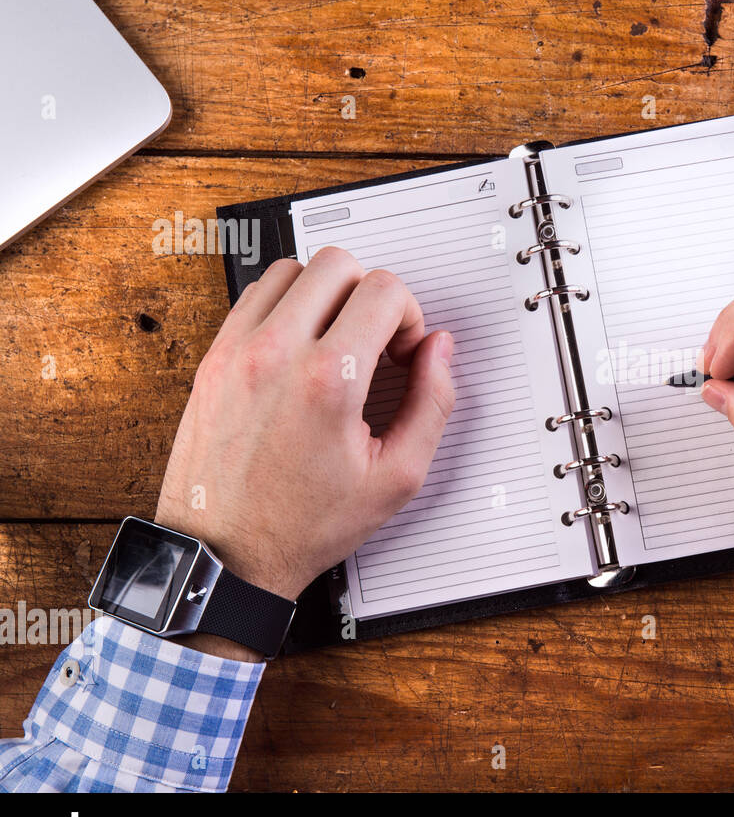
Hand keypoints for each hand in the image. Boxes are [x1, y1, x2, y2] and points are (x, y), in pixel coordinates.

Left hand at [155, 248, 455, 658]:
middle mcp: (277, 353)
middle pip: (339, 264)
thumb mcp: (397, 477)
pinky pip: (254, 294)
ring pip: (293, 269)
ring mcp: (237, 351)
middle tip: (374, 341)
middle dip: (371, 294)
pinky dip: (285, 306)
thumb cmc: (303, 525)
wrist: (225, 553)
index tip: (402, 354)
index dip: (410, 317)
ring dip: (325, 293)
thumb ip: (432, 403)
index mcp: (329, 380)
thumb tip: (438, 350)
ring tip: (336, 339)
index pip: (384, 290)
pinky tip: (300, 347)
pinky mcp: (213, 358)